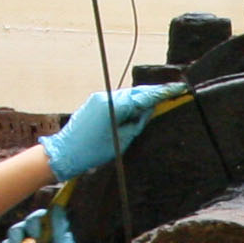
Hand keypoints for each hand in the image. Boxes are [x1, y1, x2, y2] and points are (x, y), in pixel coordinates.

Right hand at [0, 203, 94, 242]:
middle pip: (20, 227)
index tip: (36, 229)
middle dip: (17, 230)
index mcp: (50, 238)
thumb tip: (59, 207)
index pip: (37, 219)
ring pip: (10, 240)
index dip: (34, 220)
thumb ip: (62, 230)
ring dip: (9, 242)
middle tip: (21, 241)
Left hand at [39, 83, 183, 181]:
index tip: (179, 88)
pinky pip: (118, 99)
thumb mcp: (122, 139)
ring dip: (142, 99)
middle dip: (155, 93)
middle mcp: (106, 97)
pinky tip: (137, 110)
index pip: (145, 96)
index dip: (164, 93)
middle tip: (174, 93)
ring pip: (128, 95)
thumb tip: (150, 110)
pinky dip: (130, 103)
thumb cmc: (91, 151)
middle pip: (137, 91)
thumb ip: (138, 122)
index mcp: (115, 105)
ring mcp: (99, 98)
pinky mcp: (94, 103)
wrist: (64, 154)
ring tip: (157, 105)